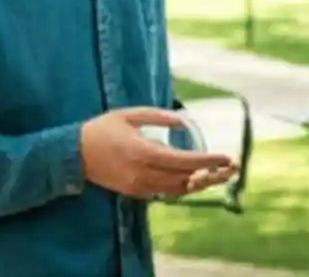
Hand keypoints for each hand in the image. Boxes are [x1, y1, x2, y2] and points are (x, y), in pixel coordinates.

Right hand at [81, 107, 237, 199]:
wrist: (75, 154)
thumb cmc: (102, 129)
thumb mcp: (129, 115)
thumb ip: (157, 117)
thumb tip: (183, 122)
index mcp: (144, 152)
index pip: (186, 161)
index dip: (209, 160)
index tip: (228, 157)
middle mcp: (145, 173)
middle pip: (187, 179)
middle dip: (213, 174)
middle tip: (234, 168)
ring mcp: (140, 186)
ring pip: (179, 189)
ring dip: (199, 182)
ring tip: (217, 174)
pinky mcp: (136, 192)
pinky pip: (165, 192)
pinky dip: (181, 186)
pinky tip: (191, 178)